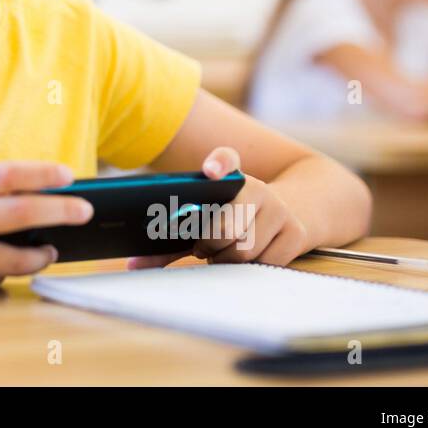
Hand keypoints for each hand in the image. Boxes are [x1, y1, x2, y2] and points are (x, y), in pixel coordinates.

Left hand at [126, 147, 310, 269]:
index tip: (210, 171)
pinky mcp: (296, 233)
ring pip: (243, 250)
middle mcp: (258, 187)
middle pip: (225, 228)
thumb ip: (169, 238)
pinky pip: (263, 263)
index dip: (219, 164)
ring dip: (226, 258)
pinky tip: (248, 256)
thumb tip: (132, 265)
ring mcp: (280, 210)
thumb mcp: (202, 219)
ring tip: (223, 250)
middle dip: (208, 243)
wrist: (292, 211)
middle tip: (203, 245)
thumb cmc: (231, 218)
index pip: (226, 160)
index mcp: (231, 176)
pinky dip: (249, 268)